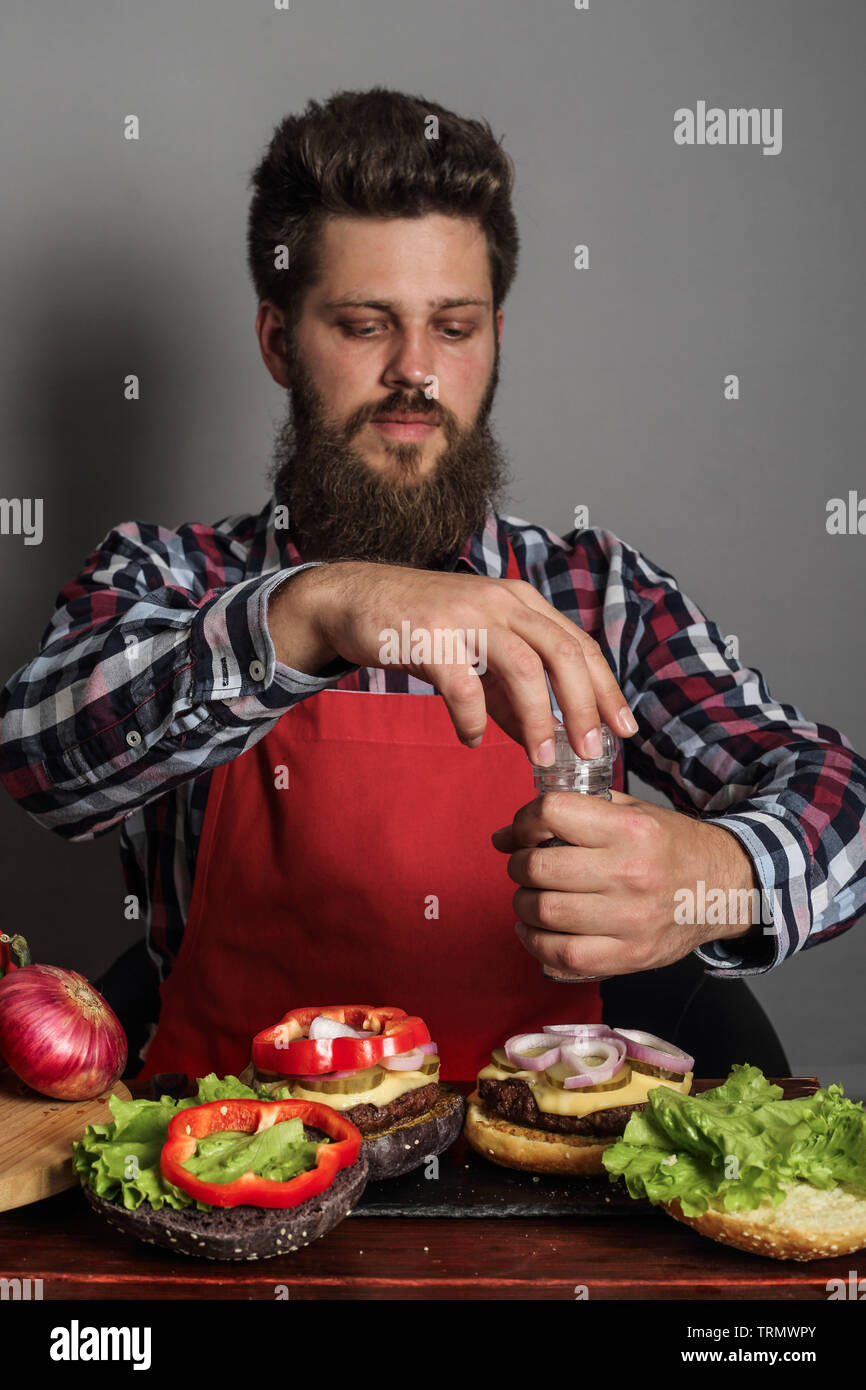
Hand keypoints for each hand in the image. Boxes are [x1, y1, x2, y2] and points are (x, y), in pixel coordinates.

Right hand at [269, 561, 638, 763]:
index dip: (606, 689)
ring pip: (523, 667)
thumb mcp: (476, 651)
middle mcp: (501, 602)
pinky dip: (474, 718)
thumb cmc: (420, 627)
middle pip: (562, 653)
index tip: (624, 730)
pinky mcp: (429, 636)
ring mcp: (466, 616)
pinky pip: (464, 684)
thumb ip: (508, 691)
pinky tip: (473, 738)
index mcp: (521, 603)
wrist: (353, 598)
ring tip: (542, 758)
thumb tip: (541, 736)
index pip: (579, 645)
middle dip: (585, 706)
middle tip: (593, 752)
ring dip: (538, 719)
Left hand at [491, 790, 761, 975]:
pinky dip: (536, 944)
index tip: (520, 833)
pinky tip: (535, 931)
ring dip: (522, 905)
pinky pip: (563, 956)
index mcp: (630, 828)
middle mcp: (630, 873)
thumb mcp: (633, 811)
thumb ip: (574, 813)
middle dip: (518, 865)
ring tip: (530, 898)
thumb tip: (504, 837)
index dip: (523, 822)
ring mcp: (630, 919)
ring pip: (543, 913)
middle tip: (524, 866)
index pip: (551, 813)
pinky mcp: (630, 956)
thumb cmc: (669, 846)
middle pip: (539, 868)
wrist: (724, 888)